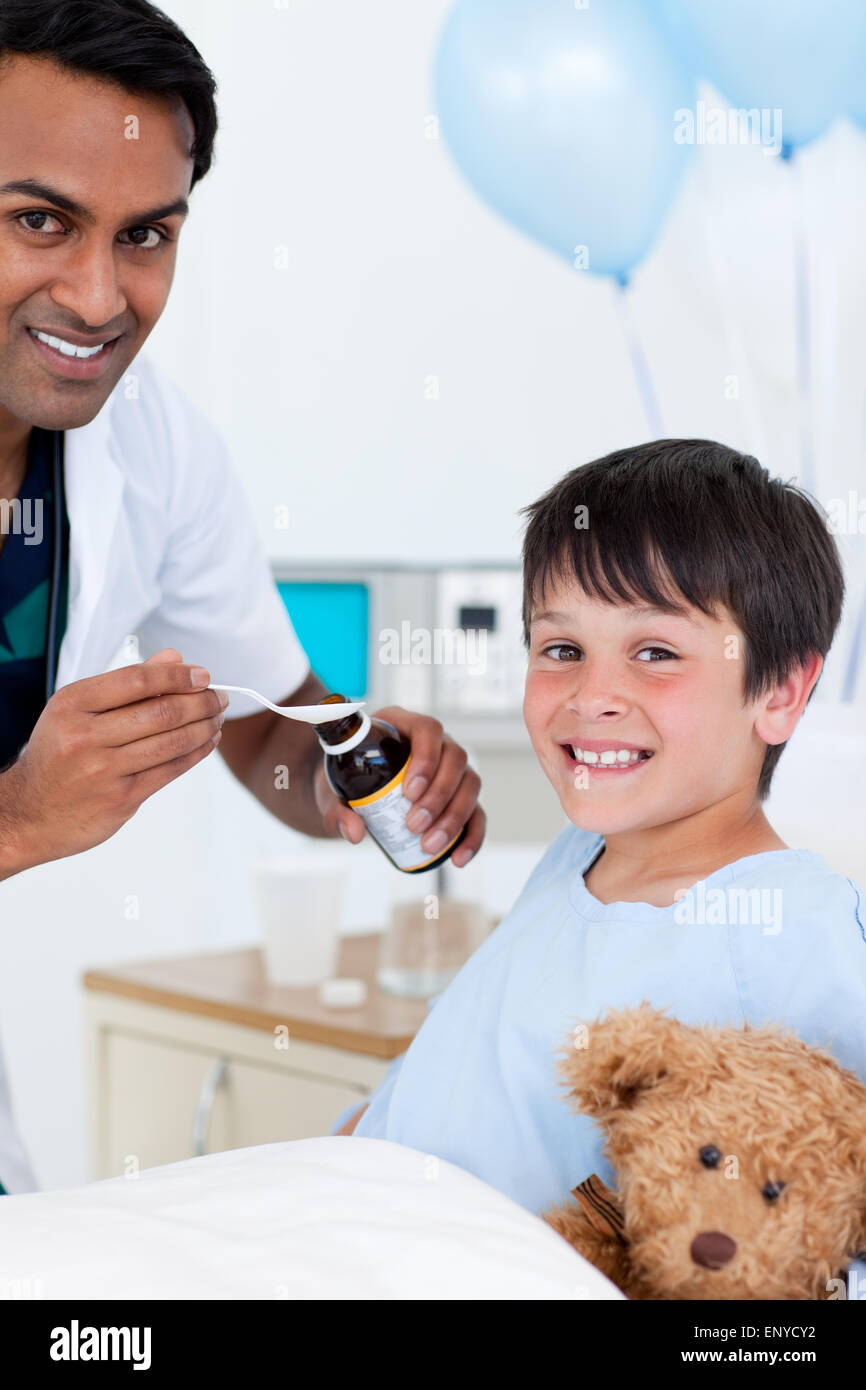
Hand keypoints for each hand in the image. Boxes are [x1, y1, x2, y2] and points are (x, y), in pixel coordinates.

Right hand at [0, 649, 226, 873]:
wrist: (30, 812)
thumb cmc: (58, 755)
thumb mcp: (77, 710)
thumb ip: (126, 684)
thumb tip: (175, 659)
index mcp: (73, 704)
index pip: (137, 680)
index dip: (177, 675)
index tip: (202, 675)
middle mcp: (86, 735)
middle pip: (162, 711)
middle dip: (201, 701)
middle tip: (219, 697)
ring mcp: (104, 769)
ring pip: (172, 741)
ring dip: (205, 727)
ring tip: (217, 718)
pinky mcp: (122, 797)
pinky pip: (171, 769)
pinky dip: (196, 753)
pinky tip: (207, 742)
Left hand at [312, 706, 484, 867]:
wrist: (349, 793)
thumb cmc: (342, 782)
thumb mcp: (329, 792)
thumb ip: (335, 811)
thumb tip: (355, 833)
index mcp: (402, 725)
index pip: (428, 729)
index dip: (426, 758)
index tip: (409, 792)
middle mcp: (435, 742)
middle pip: (455, 758)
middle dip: (439, 796)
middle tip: (413, 826)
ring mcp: (451, 769)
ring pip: (470, 784)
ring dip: (454, 817)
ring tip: (429, 845)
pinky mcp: (459, 796)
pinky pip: (476, 813)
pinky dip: (472, 837)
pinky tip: (458, 859)